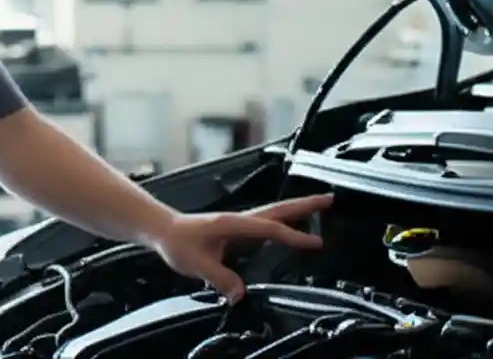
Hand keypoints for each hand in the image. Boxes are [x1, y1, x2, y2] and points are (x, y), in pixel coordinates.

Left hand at [149, 193, 333, 302]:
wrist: (162, 230)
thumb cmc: (177, 241)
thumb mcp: (196, 263)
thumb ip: (219, 278)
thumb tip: (240, 294)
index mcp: (233, 224)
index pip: (270, 229)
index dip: (293, 236)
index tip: (314, 242)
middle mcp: (240, 220)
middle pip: (278, 210)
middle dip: (305, 205)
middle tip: (330, 199)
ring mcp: (239, 224)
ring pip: (274, 215)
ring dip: (296, 211)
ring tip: (320, 209)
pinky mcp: (237, 231)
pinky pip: (266, 226)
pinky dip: (283, 224)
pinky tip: (291, 231)